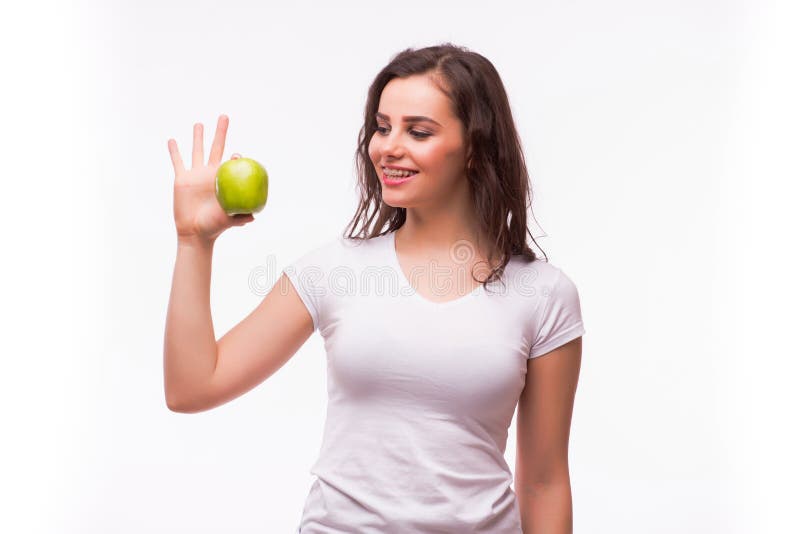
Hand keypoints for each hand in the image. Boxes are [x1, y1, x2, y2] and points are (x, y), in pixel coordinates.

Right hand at [167, 115, 254, 243]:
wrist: (195, 232)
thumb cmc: (214, 227)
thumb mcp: (228, 221)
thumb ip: (240, 217)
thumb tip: (254, 216)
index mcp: (223, 181)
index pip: (231, 163)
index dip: (235, 157)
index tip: (237, 156)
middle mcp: (210, 174)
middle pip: (216, 148)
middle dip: (220, 132)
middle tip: (224, 116)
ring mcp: (195, 175)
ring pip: (196, 150)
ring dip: (198, 136)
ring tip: (199, 123)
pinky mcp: (181, 179)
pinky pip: (177, 162)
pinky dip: (174, 151)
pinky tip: (172, 140)